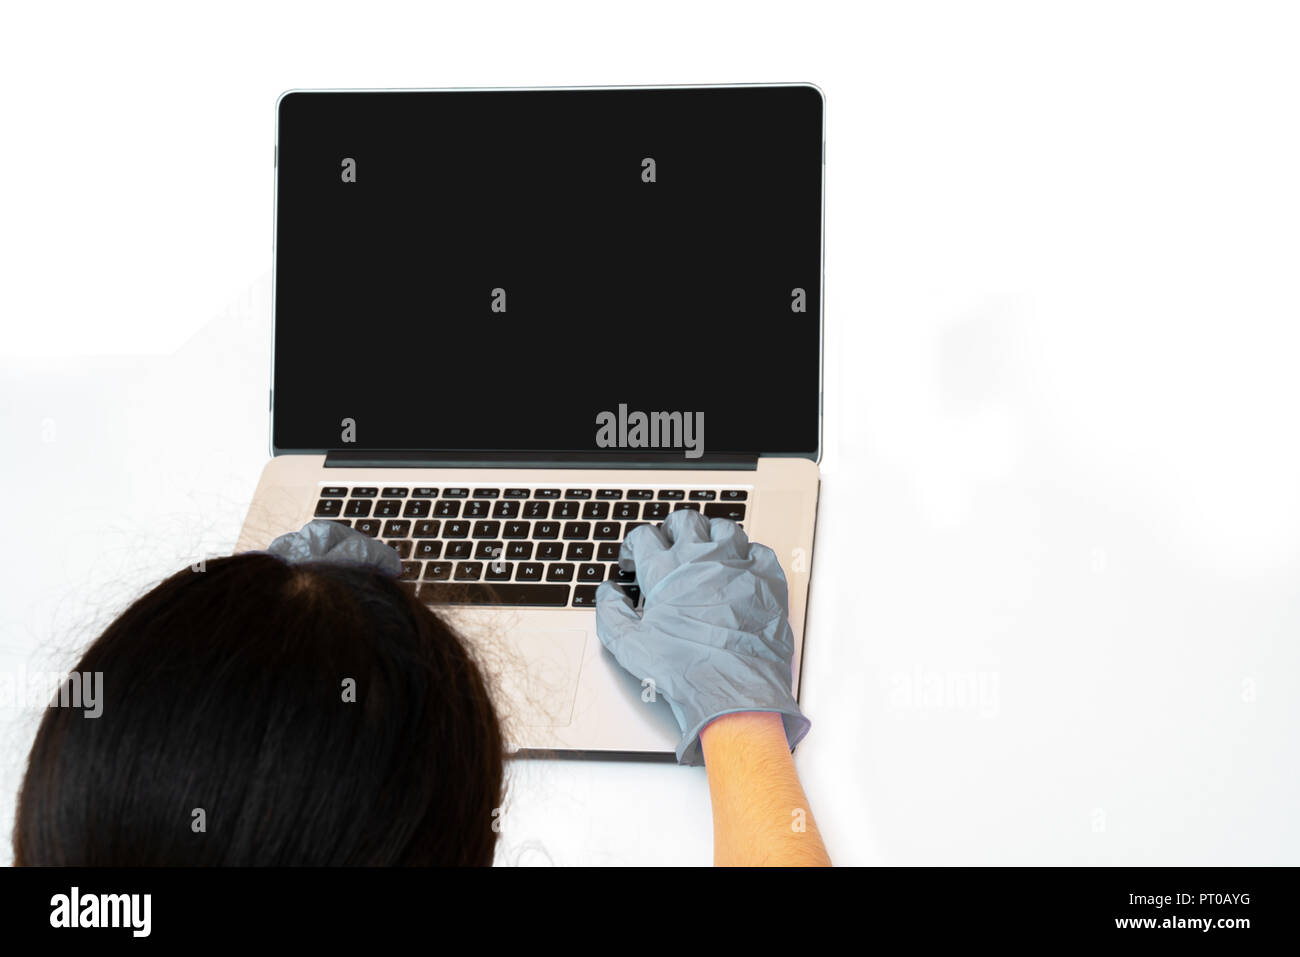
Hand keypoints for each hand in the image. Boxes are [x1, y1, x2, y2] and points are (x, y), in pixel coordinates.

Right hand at [594, 508, 808, 764]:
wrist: (735, 691)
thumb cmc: (686, 670)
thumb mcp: (630, 646)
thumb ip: (611, 613)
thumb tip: (608, 594)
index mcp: (666, 570)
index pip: (644, 536)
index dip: (633, 544)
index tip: (634, 557)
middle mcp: (702, 558)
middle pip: (685, 520)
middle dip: (672, 527)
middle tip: (669, 541)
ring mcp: (738, 565)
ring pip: (724, 527)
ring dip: (711, 534)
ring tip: (706, 548)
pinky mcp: (767, 579)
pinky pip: (759, 551)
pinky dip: (748, 554)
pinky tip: (742, 567)